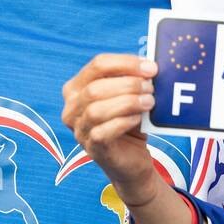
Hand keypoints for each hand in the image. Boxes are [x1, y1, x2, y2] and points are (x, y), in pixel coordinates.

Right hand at [61, 54, 160, 205]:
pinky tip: (138, 119)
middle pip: (95, 88)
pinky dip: (123, 122)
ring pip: (96, 110)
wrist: (132, 159)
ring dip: (127, 103)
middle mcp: (72, 108)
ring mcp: (79, 129)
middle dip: (128, 84)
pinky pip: (102, 132)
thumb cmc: (129, 121)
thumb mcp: (129, 96)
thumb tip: (149, 66)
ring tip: (149, 102)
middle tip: (151, 87)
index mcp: (77, 87)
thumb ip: (133, 80)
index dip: (126, 63)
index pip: (98, 65)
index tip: (150, 68)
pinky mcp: (91, 148)